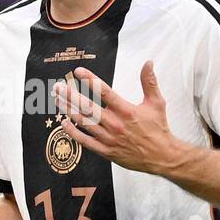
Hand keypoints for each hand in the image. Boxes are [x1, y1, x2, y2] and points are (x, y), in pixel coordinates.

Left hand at [54, 62, 183, 174]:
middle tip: (58, 86)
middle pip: (87, 107)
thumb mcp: (156, 103)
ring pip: (83, 122)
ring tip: (57, 99)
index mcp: (126, 110)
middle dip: (70, 95)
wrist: (162, 157)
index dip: (89, 80)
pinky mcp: (106, 151)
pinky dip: (73, 132)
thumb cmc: (158, 129)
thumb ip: (149, 82)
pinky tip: (64, 123)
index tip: (78, 71)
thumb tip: (149, 63)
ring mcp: (109, 138)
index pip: (104, 91)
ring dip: (68, 110)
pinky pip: (85, 141)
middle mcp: (115, 123)